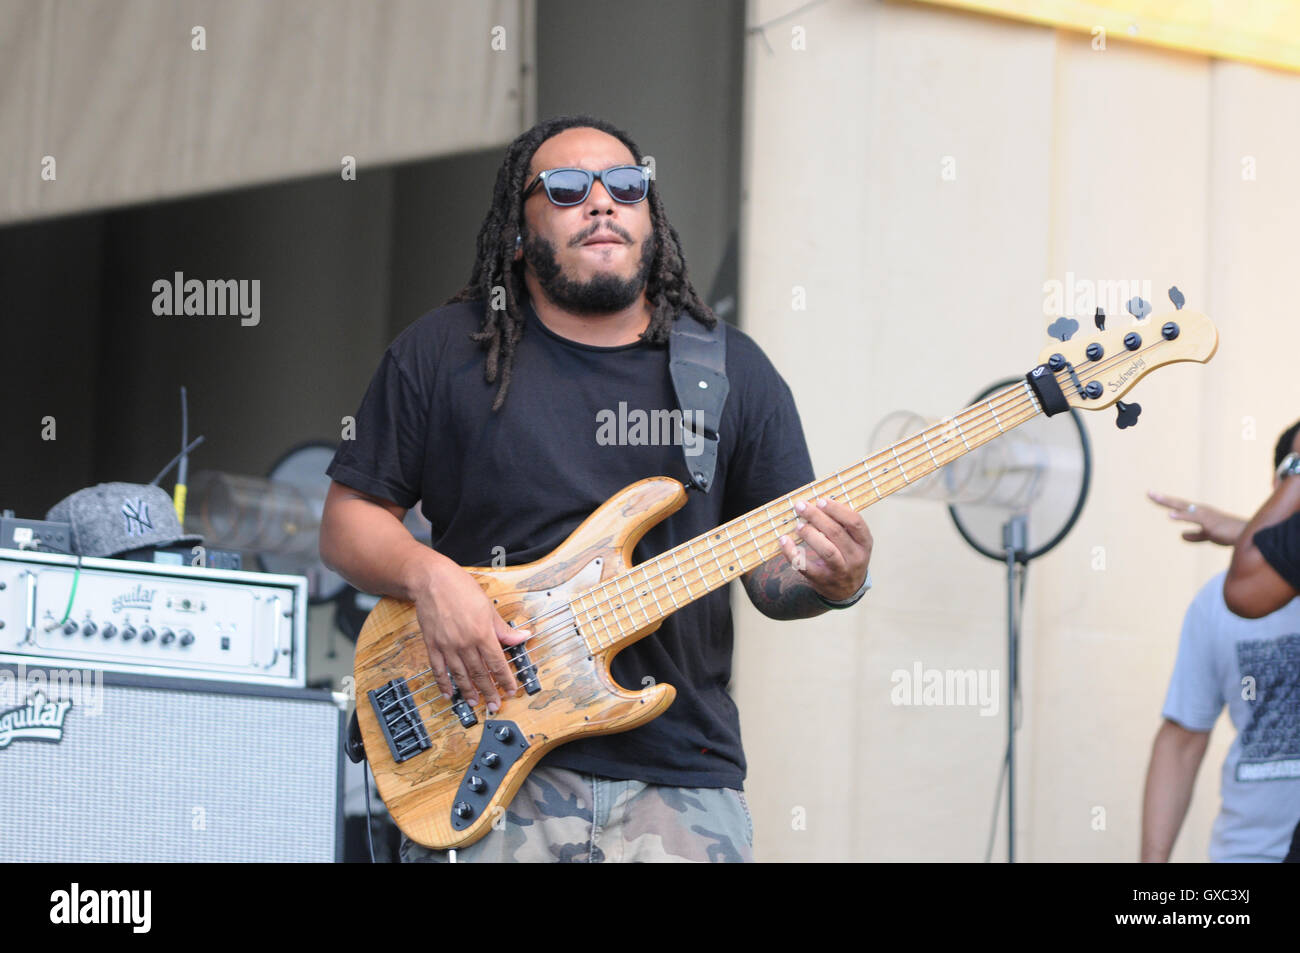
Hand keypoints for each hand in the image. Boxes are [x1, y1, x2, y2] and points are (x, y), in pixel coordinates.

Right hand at [414, 564, 529, 712]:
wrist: (433, 581)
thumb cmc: (461, 589)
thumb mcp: (488, 607)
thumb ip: (504, 628)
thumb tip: (522, 637)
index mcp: (482, 633)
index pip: (497, 663)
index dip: (505, 679)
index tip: (510, 690)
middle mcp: (465, 643)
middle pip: (479, 673)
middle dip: (489, 691)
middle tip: (494, 704)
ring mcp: (447, 646)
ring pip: (460, 675)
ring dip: (468, 691)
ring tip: (474, 702)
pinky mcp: (432, 645)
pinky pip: (438, 669)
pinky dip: (443, 683)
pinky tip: (448, 693)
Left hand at [777, 496, 872, 600]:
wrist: (847, 590)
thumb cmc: (847, 556)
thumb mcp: (854, 542)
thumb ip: (842, 525)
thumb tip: (818, 502)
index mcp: (864, 543)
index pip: (856, 522)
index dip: (838, 509)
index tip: (821, 501)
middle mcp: (856, 558)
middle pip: (837, 533)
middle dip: (817, 517)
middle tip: (801, 506)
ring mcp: (840, 571)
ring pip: (827, 551)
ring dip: (810, 534)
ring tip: (798, 525)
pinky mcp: (822, 580)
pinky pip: (806, 566)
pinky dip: (792, 553)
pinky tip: (784, 541)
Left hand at [1147, 490, 1245, 545]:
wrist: (1249, 536)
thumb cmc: (1231, 534)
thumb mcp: (1208, 535)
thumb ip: (1195, 535)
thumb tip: (1181, 535)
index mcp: (1200, 514)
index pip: (1180, 506)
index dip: (1167, 502)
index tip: (1153, 495)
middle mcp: (1202, 512)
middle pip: (1179, 503)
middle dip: (1163, 499)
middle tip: (1148, 493)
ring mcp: (1206, 516)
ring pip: (1184, 508)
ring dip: (1169, 502)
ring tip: (1155, 497)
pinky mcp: (1210, 524)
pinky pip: (1194, 519)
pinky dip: (1182, 516)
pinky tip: (1170, 515)